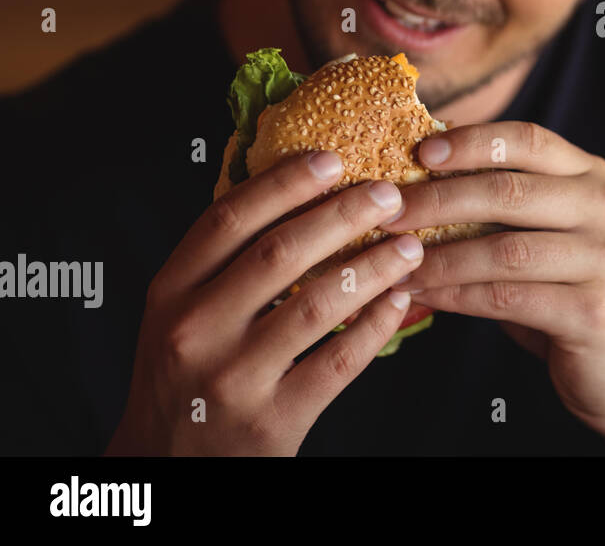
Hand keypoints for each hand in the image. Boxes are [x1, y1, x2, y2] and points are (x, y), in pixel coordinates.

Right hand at [105, 151, 424, 455]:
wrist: (170, 469)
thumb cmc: (188, 374)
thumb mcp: (181, 312)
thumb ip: (222, 259)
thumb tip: (295, 184)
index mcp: (170, 292)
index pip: (227, 219)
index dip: (283, 182)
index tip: (332, 159)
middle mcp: (194, 331)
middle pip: (279, 253)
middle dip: (343, 215)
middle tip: (389, 194)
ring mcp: (232, 378)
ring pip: (317, 304)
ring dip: (373, 267)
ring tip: (410, 245)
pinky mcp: (272, 421)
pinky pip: (339, 362)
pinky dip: (377, 325)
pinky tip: (401, 301)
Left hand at [380, 122, 604, 448]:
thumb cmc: (575, 297)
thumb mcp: (551, 238)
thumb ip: (506, 210)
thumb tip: (419, 184)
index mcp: (594, 178)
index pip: (529, 140)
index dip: (472, 142)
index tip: (420, 151)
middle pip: (510, 191)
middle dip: (437, 200)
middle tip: (387, 213)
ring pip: (504, 249)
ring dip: (438, 257)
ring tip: (393, 263)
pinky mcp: (595, 311)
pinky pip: (507, 298)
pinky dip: (455, 296)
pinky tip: (422, 296)